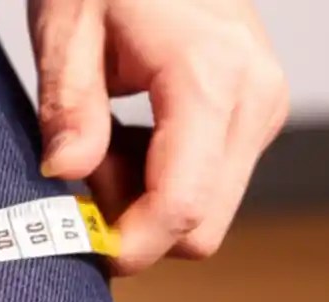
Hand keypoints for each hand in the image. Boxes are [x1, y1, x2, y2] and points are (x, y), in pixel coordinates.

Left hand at [29, 0, 288, 274]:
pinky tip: (128, 134)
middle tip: (84, 165)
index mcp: (210, 78)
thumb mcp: (67, 29)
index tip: (79, 244)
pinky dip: (159, 180)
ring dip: (143, 200)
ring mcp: (262, 110)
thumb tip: (66, 173)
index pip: (181, 205)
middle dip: (134, 221)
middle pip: (201, 226)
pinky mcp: (254, 116)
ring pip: (205, 212)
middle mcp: (254, 100)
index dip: (130, 244)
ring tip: (103, 137)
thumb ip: (69, 107)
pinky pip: (208, 184)